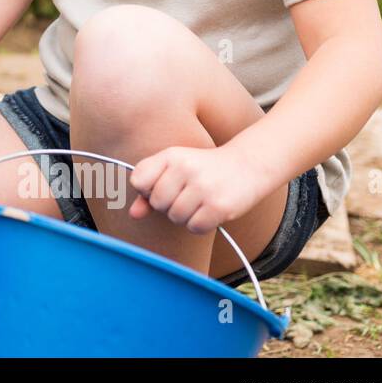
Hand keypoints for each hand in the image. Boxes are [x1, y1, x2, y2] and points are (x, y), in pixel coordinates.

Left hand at [127, 144, 270, 234]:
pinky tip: (209, 211)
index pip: (138, 181)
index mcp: (171, 155)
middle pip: (157, 203)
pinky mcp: (219, 206)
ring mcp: (203, 187)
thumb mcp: (176, 169)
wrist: (248, 165)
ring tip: (199, 202)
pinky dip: (200, 224)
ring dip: (185, 216)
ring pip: (175, 217)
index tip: (162, 187)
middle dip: (168, 205)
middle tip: (186, 196)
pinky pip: (194, 227)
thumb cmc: (205, 170)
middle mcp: (186, 168)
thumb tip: (133, 214)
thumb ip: (150, 190)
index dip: (146, 190)